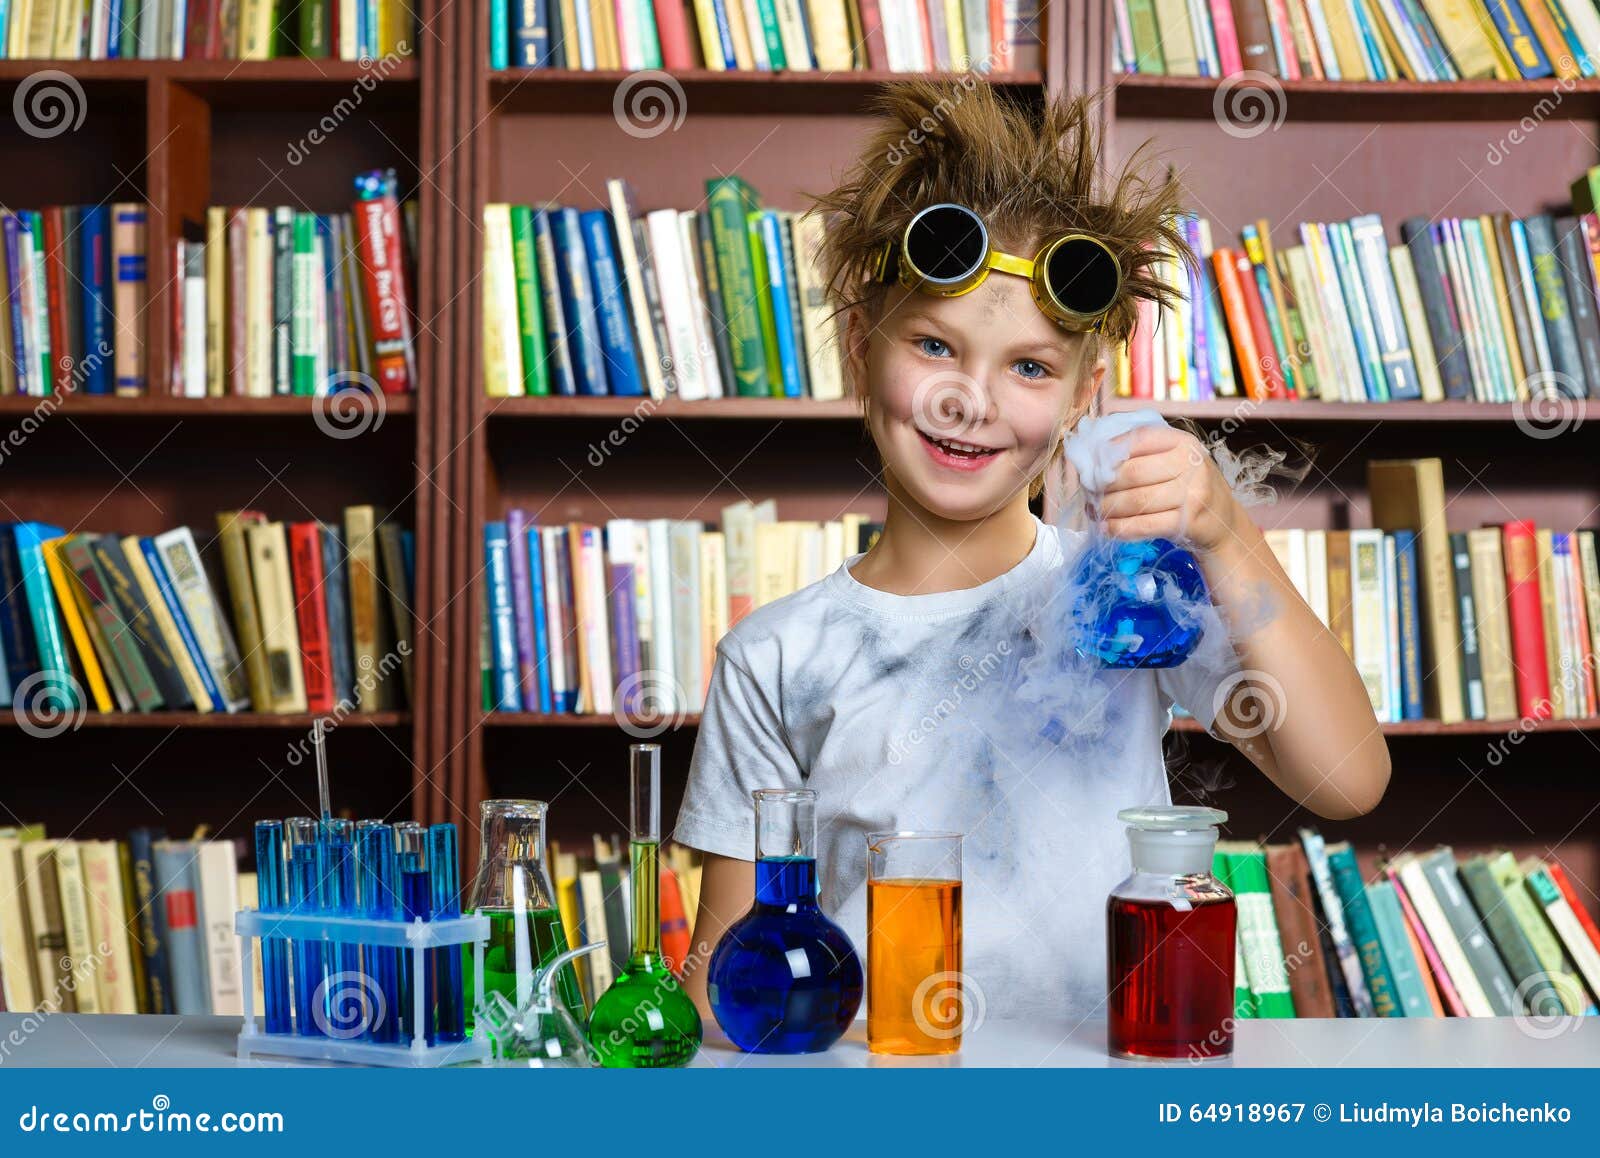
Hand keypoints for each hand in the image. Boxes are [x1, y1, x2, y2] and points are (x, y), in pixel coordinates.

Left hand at [1093, 425, 1247, 556]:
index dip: (1108, 451)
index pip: (1138, 439)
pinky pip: (1143, 525)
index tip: (1091, 465)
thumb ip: (1142, 455)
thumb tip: (1091, 456)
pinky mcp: (1188, 522)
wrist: (1223, 524)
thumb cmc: (1187, 489)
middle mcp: (1191, 465)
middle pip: (1132, 472)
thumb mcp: (1174, 463)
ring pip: (1135, 501)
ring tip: (1094, 511)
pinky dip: (1118, 529)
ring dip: (1106, 508)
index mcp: (1183, 443)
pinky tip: (1106, 529)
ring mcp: (1193, 494)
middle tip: (1089, 492)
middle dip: (1102, 485)